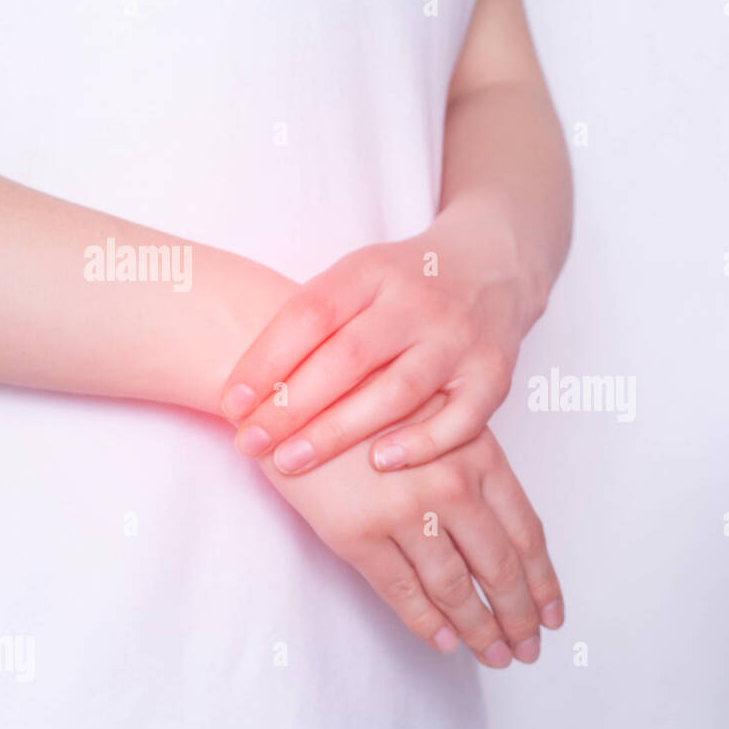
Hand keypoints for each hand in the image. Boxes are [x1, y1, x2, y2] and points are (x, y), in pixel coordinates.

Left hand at [221, 218, 529, 475]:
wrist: (496, 265)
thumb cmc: (407, 285)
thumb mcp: (359, 278)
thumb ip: (313, 322)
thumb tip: (245, 390)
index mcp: (374, 271)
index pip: (311, 314)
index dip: (266, 361)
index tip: (232, 405)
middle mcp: (419, 302)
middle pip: (348, 357)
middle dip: (292, 406)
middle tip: (250, 443)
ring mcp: (460, 339)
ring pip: (397, 391)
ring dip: (340, 431)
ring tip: (292, 461)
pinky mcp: (493, 375)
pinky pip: (461, 418)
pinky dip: (422, 442)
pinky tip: (382, 463)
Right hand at [258, 413, 563, 666]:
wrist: (294, 386)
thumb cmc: (367, 396)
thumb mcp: (438, 419)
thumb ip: (472, 468)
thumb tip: (504, 535)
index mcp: (480, 454)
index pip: (526, 533)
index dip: (543, 581)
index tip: (554, 613)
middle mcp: (452, 485)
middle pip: (500, 568)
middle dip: (519, 617)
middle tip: (528, 649)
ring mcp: (405, 511)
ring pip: (455, 587)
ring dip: (479, 629)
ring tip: (495, 654)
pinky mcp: (357, 532)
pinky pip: (402, 590)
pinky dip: (427, 622)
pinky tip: (444, 642)